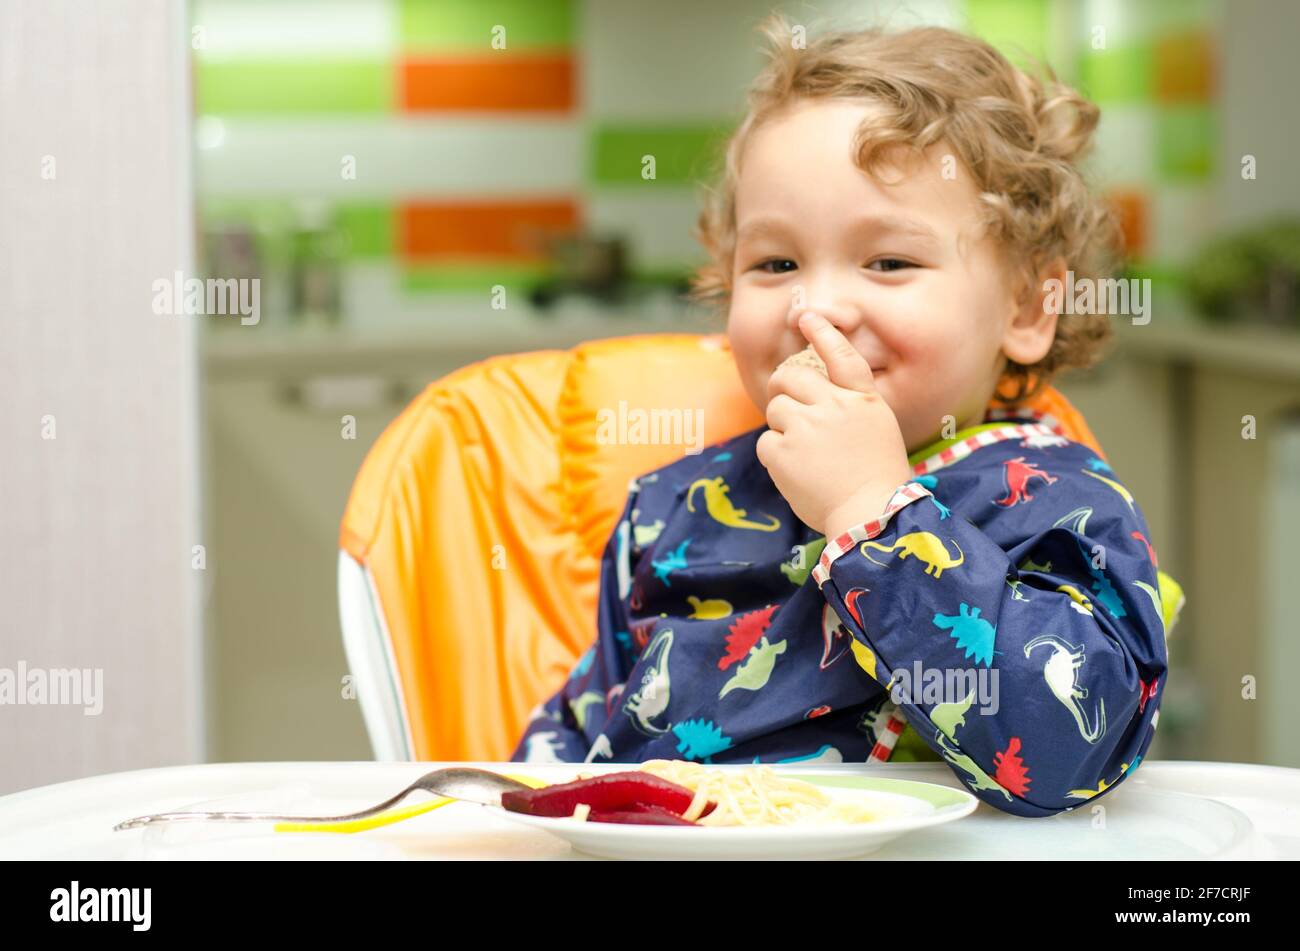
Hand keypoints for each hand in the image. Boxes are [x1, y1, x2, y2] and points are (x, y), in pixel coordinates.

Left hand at [756, 311, 913, 538]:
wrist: (871, 516)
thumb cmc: (877, 479)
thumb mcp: (879, 431)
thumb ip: (848, 408)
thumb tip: (812, 398)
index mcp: (863, 401)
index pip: (842, 357)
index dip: (823, 333)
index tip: (806, 317)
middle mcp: (835, 406)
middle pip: (792, 378)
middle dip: (782, 388)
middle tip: (785, 404)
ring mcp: (807, 427)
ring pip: (775, 409)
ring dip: (781, 427)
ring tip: (801, 453)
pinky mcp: (784, 451)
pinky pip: (765, 441)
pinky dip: (774, 456)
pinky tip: (794, 471)